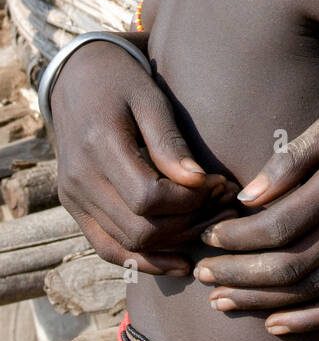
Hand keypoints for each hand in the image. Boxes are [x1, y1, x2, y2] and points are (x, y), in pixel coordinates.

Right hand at [52, 41, 235, 274]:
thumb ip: (170, 142)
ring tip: (211, 224)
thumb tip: (199, 182)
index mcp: (99, 146)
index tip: (219, 183)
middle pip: (140, 228)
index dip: (189, 199)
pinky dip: (143, 260)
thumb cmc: (121, 81)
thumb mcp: (150, 98)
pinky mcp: (74, 207)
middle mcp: (80, 179)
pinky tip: (179, 262)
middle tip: (224, 205)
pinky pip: (108, 248)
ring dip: (175, 242)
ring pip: (127, 244)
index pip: (148, 197)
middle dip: (189, 223)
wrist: (75, 77)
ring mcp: (73, 198)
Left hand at [193, 95, 318, 330]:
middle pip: (287, 266)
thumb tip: (249, 197)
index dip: (236, 237)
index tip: (208, 234)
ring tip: (222, 299)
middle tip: (202, 272)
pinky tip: (277, 325)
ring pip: (310, 291)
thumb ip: (293, 159)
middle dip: (237, 274)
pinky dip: (310, 322)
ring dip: (261, 301)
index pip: (276, 225)